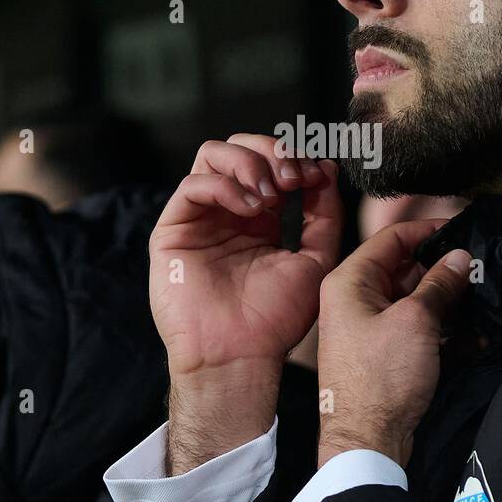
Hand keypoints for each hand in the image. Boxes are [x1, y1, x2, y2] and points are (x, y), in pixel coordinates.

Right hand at [150, 134, 341, 473]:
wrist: (241, 354)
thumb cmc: (276, 317)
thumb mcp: (316, 257)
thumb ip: (324, 213)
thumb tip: (327, 168)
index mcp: (263, 216)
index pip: (273, 162)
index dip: (297, 157)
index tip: (317, 172)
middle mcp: (230, 210)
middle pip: (242, 147)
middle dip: (273, 152)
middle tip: (293, 176)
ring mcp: (201, 217)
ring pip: (213, 154)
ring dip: (248, 162)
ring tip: (269, 194)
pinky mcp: (174, 228)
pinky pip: (192, 184)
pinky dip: (224, 185)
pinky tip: (248, 209)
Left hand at [316, 219, 471, 468]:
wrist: (367, 441)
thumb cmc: (381, 378)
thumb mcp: (416, 321)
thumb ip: (439, 284)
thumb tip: (458, 257)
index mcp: (348, 281)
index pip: (391, 238)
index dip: (427, 232)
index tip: (462, 231)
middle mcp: (353, 300)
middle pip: (403, 269)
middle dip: (441, 268)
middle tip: (477, 267)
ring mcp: (367, 328)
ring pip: (412, 299)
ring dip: (445, 299)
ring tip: (479, 297)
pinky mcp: (383, 353)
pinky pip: (414, 327)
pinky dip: (440, 326)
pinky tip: (472, 332)